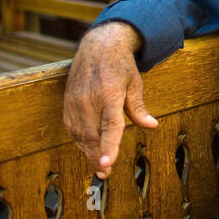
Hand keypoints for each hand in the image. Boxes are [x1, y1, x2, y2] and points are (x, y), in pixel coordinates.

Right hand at [62, 21, 157, 178]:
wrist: (97, 46)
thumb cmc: (119, 65)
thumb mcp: (135, 83)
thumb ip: (139, 108)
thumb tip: (152, 126)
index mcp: (109, 93)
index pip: (110, 125)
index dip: (109, 146)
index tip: (107, 163)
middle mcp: (89, 99)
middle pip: (93, 135)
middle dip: (98, 156)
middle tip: (106, 172)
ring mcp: (76, 101)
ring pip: (80, 135)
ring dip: (88, 152)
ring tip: (99, 166)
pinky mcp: (67, 103)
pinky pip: (72, 128)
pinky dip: (79, 142)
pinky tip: (87, 149)